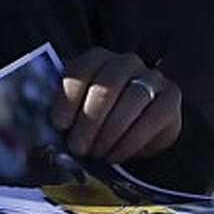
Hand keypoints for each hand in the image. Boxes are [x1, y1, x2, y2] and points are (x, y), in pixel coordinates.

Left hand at [52, 48, 181, 161]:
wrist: (140, 131)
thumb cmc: (101, 120)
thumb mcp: (79, 113)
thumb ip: (65, 115)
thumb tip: (43, 134)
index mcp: (98, 58)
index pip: (81, 70)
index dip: (68, 98)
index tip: (59, 125)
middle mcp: (127, 62)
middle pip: (107, 85)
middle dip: (90, 119)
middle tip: (78, 147)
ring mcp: (152, 77)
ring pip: (132, 99)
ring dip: (110, 131)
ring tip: (96, 153)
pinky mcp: (171, 97)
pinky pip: (152, 118)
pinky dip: (130, 141)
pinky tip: (115, 155)